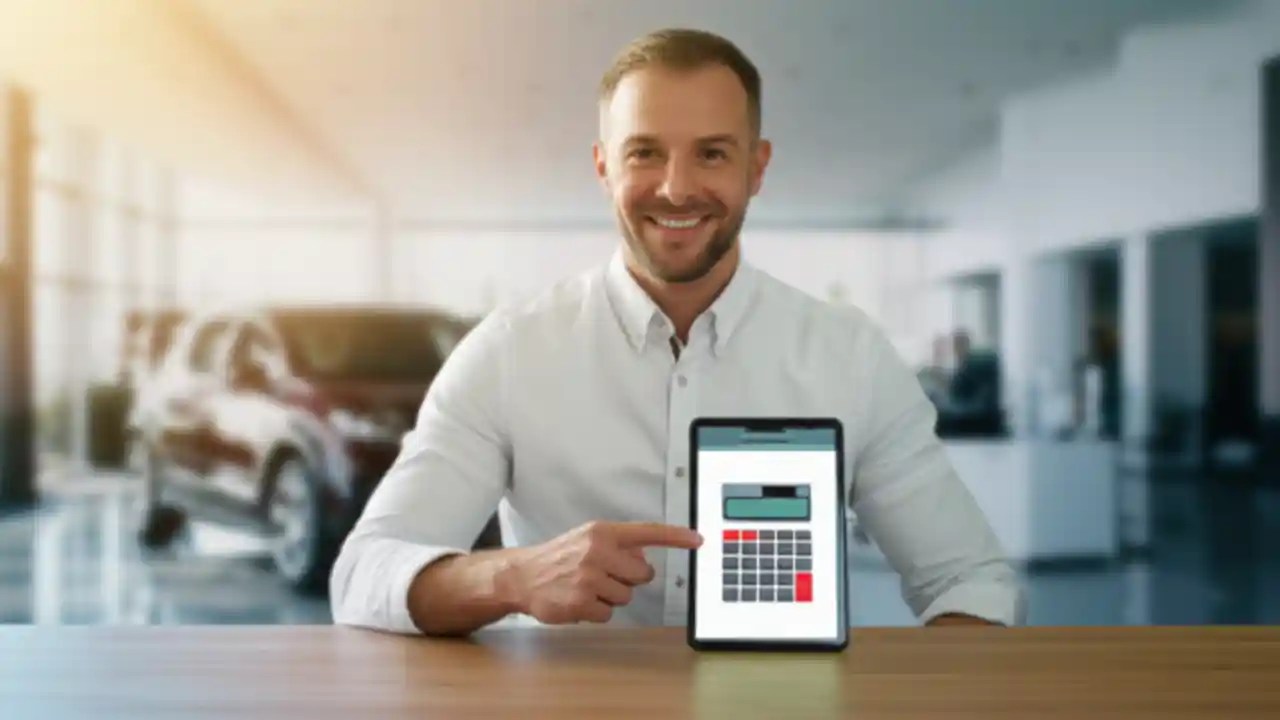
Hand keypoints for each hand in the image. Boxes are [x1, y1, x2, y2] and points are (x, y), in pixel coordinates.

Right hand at [500, 521, 702, 624]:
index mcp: (602, 532)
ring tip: (587, 588)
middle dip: (629, 579)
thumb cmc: (561, 557)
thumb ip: (618, 545)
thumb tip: (644, 559)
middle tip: (605, 575)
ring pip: (627, 597)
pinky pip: (608, 614)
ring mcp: (589, 578)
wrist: (522, 575)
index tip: (698, 539)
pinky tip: (579, 601)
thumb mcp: (588, 539)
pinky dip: (597, 612)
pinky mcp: (580, 602)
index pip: (647, 532)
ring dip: (611, 596)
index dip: (675, 537)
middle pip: (643, 574)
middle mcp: (597, 551)